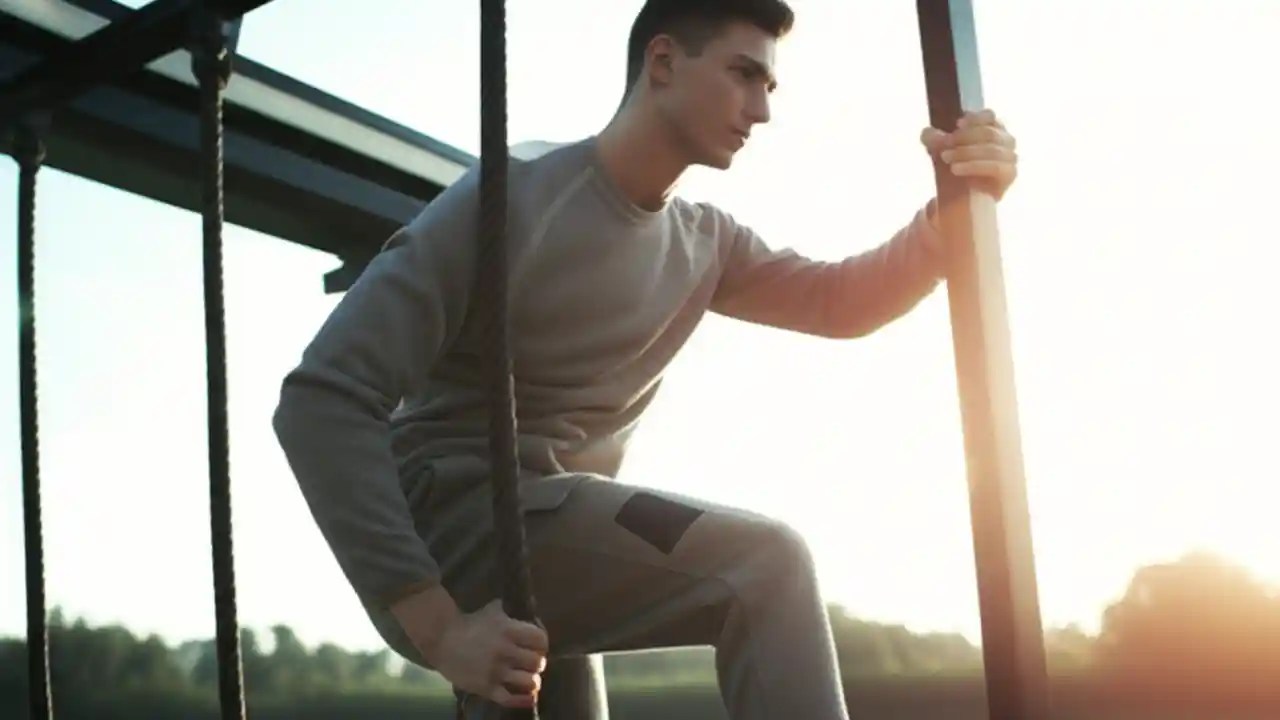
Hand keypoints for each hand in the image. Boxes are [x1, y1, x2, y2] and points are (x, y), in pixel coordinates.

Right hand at [395, 590, 547, 709]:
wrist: (441, 639)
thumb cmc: (469, 623)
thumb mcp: (492, 611)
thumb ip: (510, 610)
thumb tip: (526, 604)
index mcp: (509, 630)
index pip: (541, 640)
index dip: (542, 644)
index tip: (537, 646)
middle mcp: (506, 651)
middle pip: (538, 662)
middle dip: (537, 662)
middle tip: (531, 663)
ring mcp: (496, 671)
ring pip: (529, 682)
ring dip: (532, 681)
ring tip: (528, 678)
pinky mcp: (486, 687)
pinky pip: (510, 699)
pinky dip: (522, 700)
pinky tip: (529, 697)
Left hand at [920, 108, 1017, 200]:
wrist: (964, 199)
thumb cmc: (958, 168)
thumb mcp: (943, 151)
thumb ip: (935, 140)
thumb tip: (927, 133)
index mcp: (993, 128)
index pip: (990, 116)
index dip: (975, 118)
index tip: (957, 124)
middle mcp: (1006, 140)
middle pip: (989, 133)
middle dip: (964, 137)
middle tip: (944, 144)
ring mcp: (1010, 158)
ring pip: (992, 149)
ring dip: (966, 152)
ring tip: (946, 157)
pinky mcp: (1009, 174)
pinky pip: (995, 167)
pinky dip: (973, 166)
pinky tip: (956, 169)